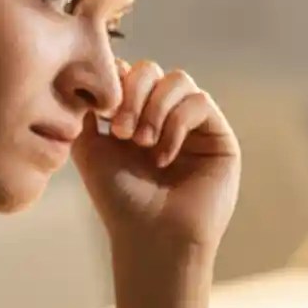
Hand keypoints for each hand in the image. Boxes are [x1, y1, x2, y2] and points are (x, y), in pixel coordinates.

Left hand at [73, 59, 240, 258]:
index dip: (116, 84)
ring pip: (179, 81)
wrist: (152, 237)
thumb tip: (94, 75)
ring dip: (155, 107)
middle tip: (121, 131)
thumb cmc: (120, 201)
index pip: (130, 74)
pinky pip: (200, 103)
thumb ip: (87, 110)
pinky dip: (176, 123)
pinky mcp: (220, 137)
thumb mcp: (91, 148)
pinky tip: (163, 155)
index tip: (102, 114)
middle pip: (153, 71)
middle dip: (133, 93)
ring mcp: (196, 126)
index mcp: (138, 117)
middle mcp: (168, 118)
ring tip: (142, 143)